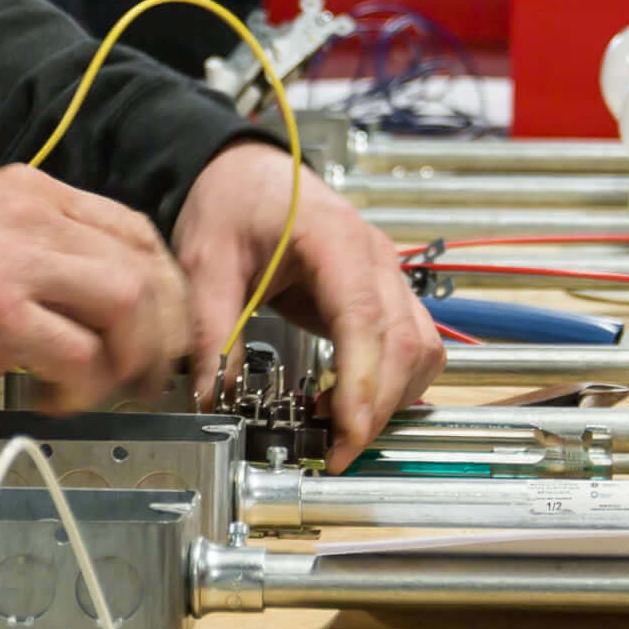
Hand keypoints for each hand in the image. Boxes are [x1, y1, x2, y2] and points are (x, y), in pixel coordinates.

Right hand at [0, 163, 194, 405]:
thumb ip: (39, 247)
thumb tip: (101, 295)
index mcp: (28, 192)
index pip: (133, 229)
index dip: (162, 285)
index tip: (161, 326)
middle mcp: (30, 215)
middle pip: (142, 267)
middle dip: (160, 330)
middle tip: (146, 372)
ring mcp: (14, 260)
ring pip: (126, 303)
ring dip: (128, 357)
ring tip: (102, 387)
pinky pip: (77, 353)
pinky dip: (81, 386)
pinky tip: (55, 399)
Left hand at [172, 142, 444, 468]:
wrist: (246, 174)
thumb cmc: (232, 204)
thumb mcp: (206, 258)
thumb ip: (211, 325)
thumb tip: (211, 393)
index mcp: (335, 239)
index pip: (365, 318)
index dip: (362, 380)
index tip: (347, 430)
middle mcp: (377, 258)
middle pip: (405, 343)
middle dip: (377, 407)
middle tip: (336, 454)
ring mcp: (388, 276)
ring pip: (421, 349)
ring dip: (392, 398)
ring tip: (338, 428)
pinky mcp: (385, 295)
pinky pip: (415, 346)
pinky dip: (395, 383)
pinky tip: (351, 401)